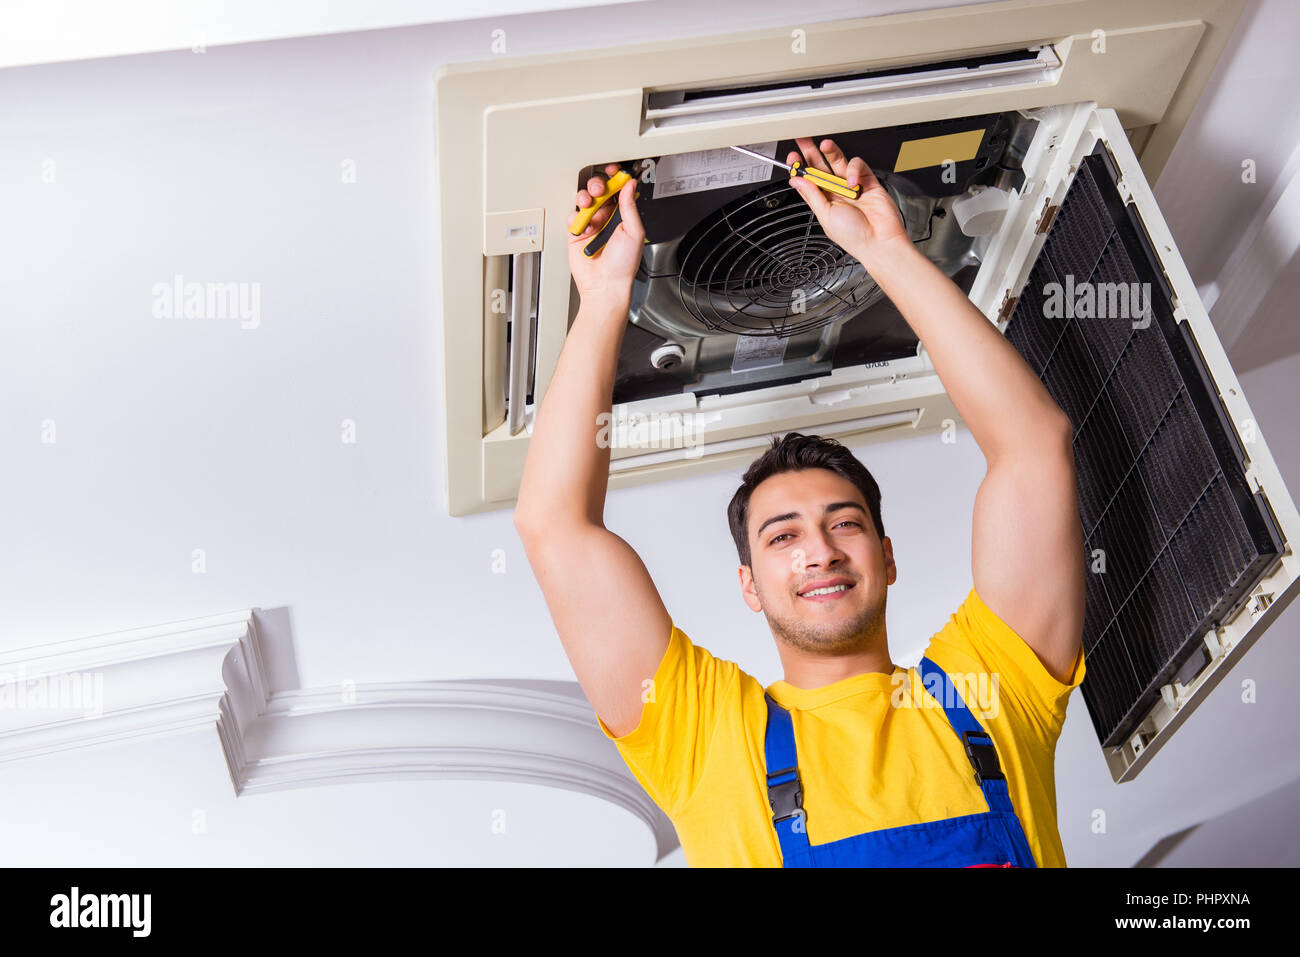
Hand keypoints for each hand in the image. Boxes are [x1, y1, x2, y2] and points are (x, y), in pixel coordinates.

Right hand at [567, 163, 645, 303]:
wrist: (605, 285)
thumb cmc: (623, 266)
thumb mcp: (634, 232)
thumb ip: (629, 207)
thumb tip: (629, 185)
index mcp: (624, 216)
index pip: (619, 190)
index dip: (616, 178)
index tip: (615, 171)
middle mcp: (607, 218)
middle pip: (600, 191)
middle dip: (598, 185)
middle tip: (600, 189)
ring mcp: (592, 224)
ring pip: (585, 199)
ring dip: (586, 196)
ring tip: (589, 203)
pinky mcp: (577, 232)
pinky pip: (573, 215)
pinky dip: (576, 215)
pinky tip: (583, 224)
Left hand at [785, 137, 910, 267]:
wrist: (879, 241)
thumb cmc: (854, 237)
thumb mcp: (825, 215)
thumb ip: (812, 196)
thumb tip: (797, 181)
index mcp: (823, 201)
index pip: (808, 179)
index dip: (800, 168)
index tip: (792, 158)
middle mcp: (836, 191)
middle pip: (821, 166)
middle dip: (811, 152)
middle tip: (803, 139)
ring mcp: (852, 185)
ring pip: (838, 161)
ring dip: (831, 152)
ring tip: (824, 145)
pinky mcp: (868, 180)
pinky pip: (858, 166)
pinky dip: (854, 170)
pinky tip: (853, 181)